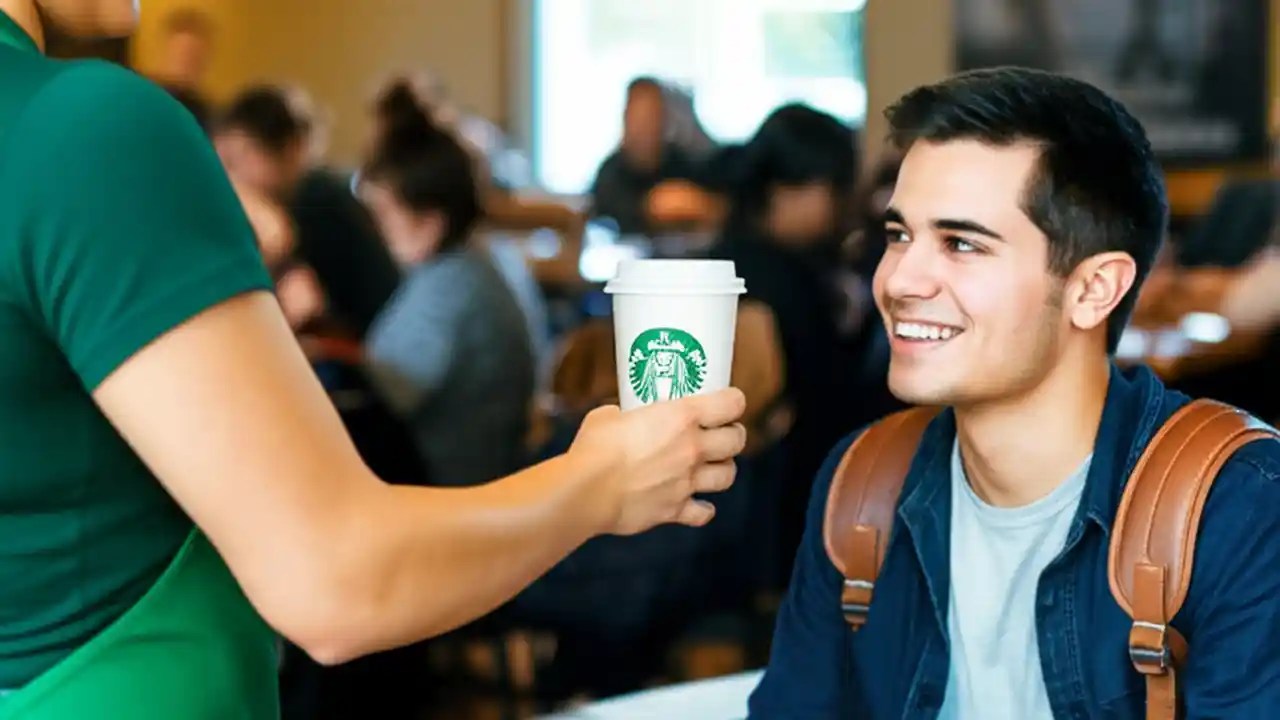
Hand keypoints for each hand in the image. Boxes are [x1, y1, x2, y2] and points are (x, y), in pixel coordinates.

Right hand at [570, 388, 747, 535]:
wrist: (585, 491)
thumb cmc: (594, 449)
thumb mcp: (608, 415)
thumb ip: (624, 414)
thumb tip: (622, 416)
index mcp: (681, 417)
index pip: (732, 404)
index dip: (733, 401)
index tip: (727, 402)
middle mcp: (692, 448)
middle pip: (736, 440)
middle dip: (732, 435)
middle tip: (720, 433)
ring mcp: (687, 481)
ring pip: (728, 476)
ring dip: (723, 469)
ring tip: (710, 466)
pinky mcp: (675, 510)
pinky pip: (703, 512)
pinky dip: (703, 509)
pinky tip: (695, 502)